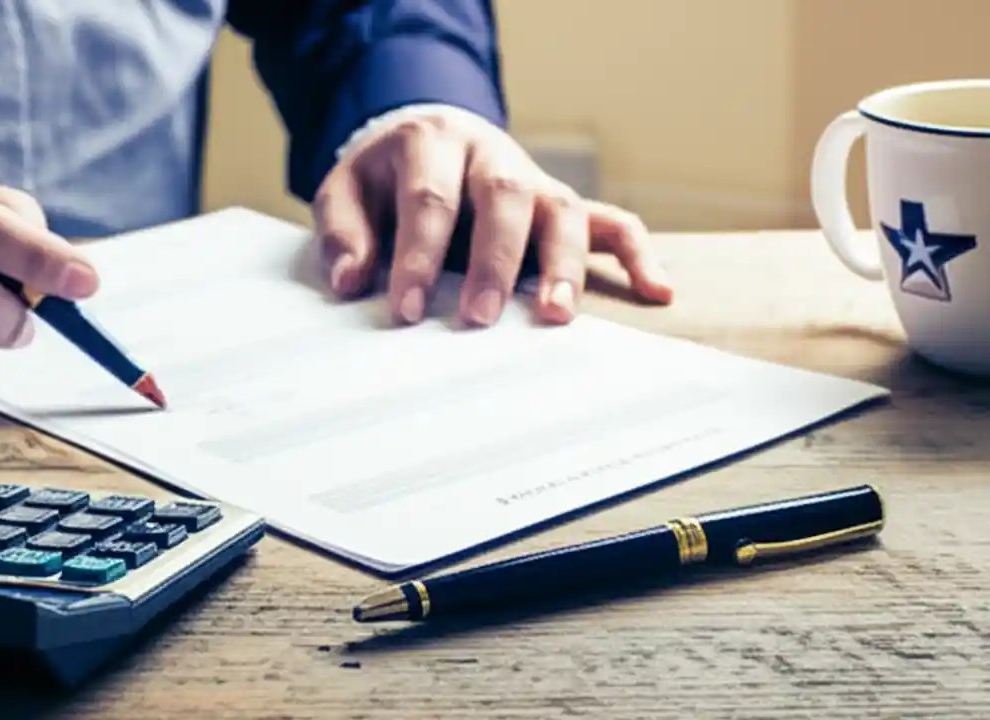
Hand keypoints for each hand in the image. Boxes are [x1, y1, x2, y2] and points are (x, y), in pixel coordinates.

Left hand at [313, 109, 673, 325]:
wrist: (421, 142)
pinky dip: (638, 254)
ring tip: (556, 314)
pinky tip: (657, 290)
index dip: (418, 254)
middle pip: (506, 196)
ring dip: (564, 262)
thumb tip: (351, 281)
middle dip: (494, 260)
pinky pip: (613, 222)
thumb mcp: (344, 192)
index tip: (407, 309)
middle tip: (480, 318)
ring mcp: (534, 179)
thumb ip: (344, 231)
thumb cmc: (383, 180)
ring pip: (564, 209)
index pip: (431, 197)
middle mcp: (491, 155)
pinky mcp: (560, 205)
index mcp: (432, 144)